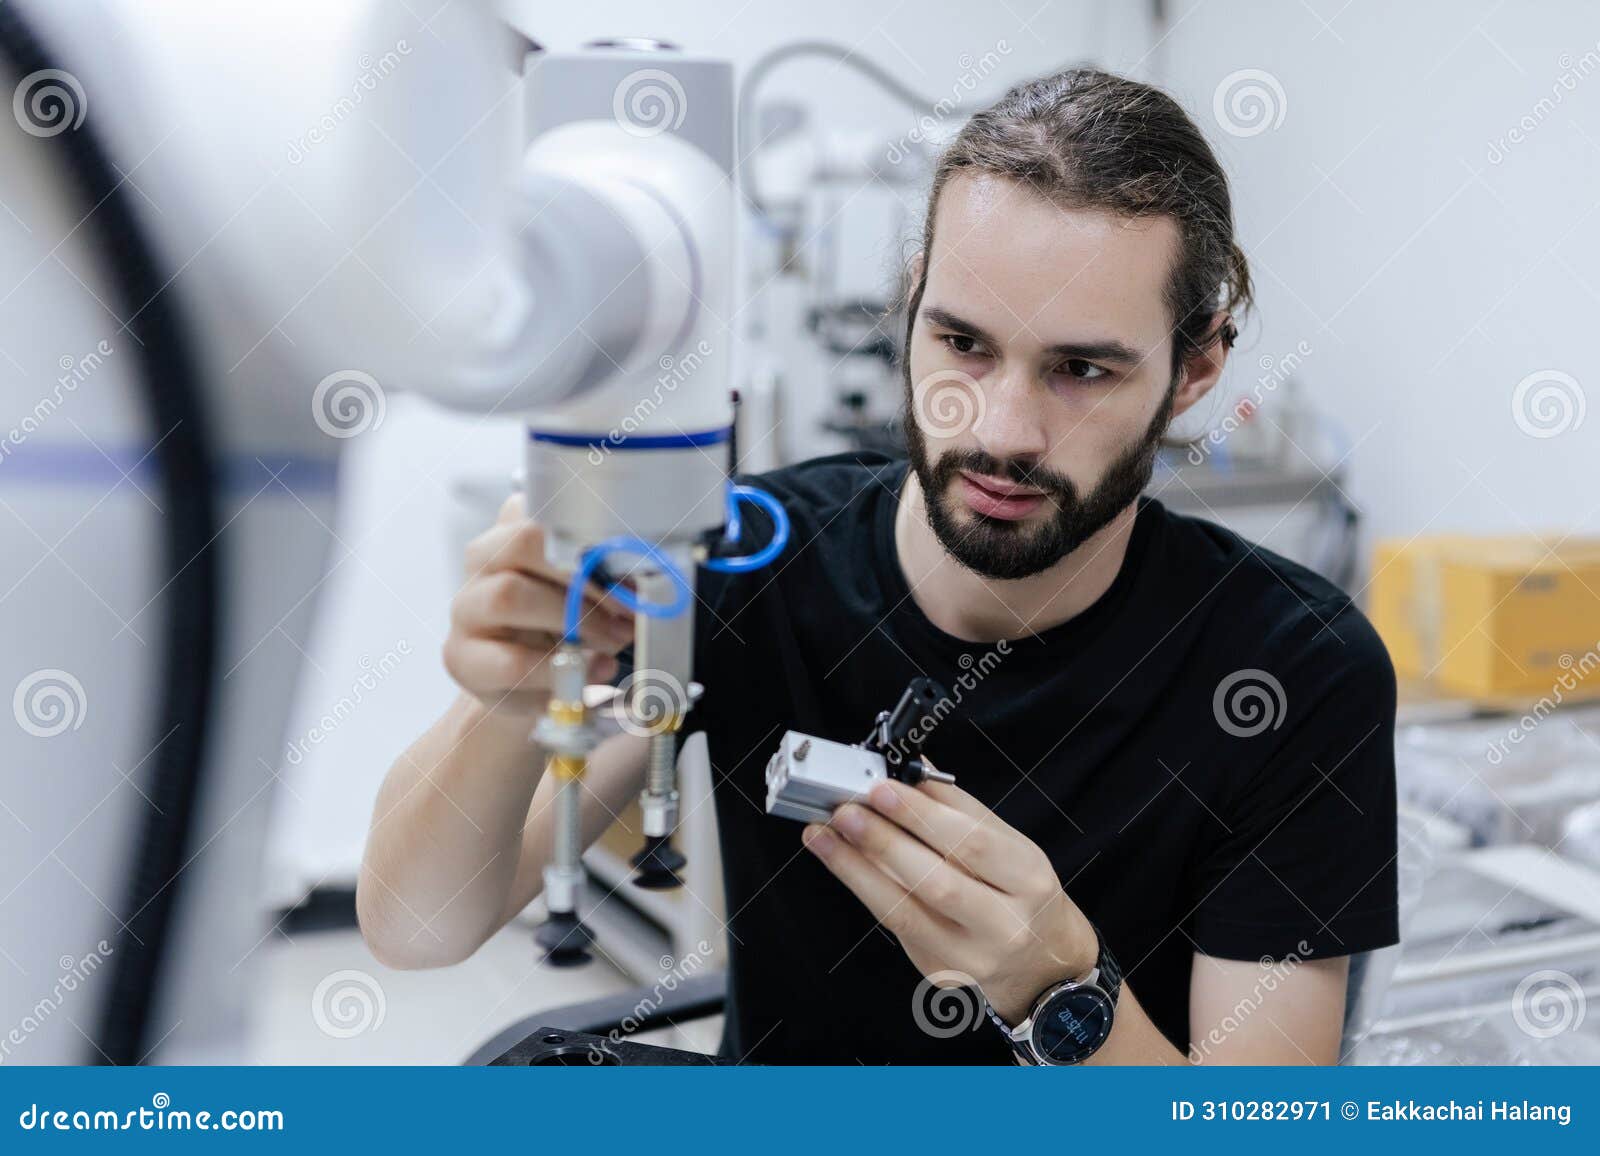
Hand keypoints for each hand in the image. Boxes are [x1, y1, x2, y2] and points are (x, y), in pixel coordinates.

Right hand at [443, 494, 634, 719]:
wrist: (519, 681)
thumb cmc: (556, 626)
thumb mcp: (582, 594)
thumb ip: (602, 579)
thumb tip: (639, 584)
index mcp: (513, 534)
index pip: (541, 509)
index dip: (590, 538)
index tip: (630, 568)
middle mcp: (482, 564)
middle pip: (521, 541)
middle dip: (582, 577)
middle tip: (625, 610)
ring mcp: (466, 610)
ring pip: (508, 595)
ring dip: (571, 621)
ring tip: (610, 642)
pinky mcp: (464, 659)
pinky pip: (511, 661)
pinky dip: (558, 671)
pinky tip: (586, 675)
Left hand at [802, 770, 1097, 1024]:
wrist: (1044, 965)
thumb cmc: (1024, 895)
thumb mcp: (1011, 847)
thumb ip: (962, 810)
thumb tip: (915, 772)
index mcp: (1028, 880)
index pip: (972, 843)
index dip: (921, 816)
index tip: (881, 789)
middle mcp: (1004, 925)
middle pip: (937, 882)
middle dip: (882, 842)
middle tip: (845, 810)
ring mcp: (969, 957)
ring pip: (905, 912)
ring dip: (856, 868)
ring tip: (825, 835)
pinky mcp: (939, 972)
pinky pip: (895, 927)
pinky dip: (865, 890)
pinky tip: (843, 864)